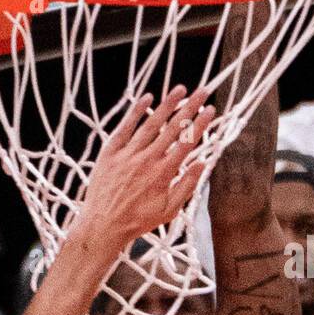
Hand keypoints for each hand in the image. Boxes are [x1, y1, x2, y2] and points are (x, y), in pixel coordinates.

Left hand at [74, 87, 214, 256]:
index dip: (200, 124)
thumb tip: (203, 165)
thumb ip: (187, 186)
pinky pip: (125, 127)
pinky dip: (136, 112)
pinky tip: (147, 98)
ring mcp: (128, 153)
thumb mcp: (169, 210)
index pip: (187, 143)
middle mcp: (147, 159)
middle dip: (190, 108)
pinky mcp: (111, 152)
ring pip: (151, 123)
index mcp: (164, 173)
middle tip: (202, 92)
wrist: (103, 225)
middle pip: (173, 128)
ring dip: (167, 105)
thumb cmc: (138, 221)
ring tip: (180, 89)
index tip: (210, 110)